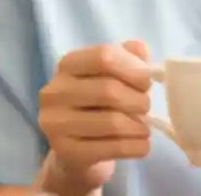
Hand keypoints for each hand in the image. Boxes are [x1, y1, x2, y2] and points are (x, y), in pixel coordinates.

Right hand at [36, 40, 154, 194]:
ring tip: (144, 128)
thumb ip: (127, 58)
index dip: (133, 68)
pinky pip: (112, 148)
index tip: (146, 82)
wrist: (75, 152)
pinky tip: (141, 144)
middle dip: (138, 100)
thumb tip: (141, 49)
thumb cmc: (98, 107)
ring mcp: (55, 123)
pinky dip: (136, 146)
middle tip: (146, 108)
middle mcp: (54, 91)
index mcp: (67, 65)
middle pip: (109, 90)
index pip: (104, 56)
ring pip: (113, 122)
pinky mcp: (66, 151)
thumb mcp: (111, 77)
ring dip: (139, 126)